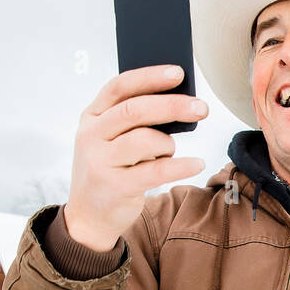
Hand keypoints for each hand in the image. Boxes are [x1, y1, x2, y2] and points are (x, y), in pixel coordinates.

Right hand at [64, 65, 207, 250]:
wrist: (89, 216)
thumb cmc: (110, 169)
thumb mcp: (113, 140)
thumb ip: (135, 121)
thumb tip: (179, 103)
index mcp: (91, 116)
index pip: (118, 87)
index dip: (149, 77)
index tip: (177, 72)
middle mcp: (92, 136)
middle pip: (134, 110)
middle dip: (172, 105)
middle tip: (201, 107)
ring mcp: (100, 162)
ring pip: (144, 140)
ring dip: (169, 143)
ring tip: (171, 150)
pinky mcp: (115, 187)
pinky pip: (156, 171)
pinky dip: (181, 166)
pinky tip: (197, 163)